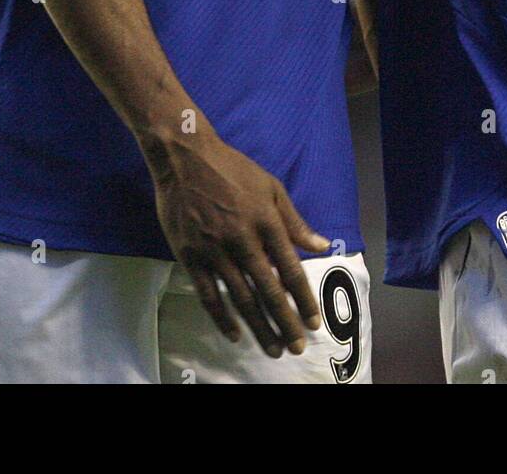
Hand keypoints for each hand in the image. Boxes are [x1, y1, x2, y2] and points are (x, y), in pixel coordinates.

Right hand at [146, 129, 329, 357]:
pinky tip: (235, 335)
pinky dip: (222, 318)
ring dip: (259, 327)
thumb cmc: (232, 168)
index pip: (290, 270)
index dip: (304, 299)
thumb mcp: (271, 186)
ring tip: (273, 349)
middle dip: (286, 322)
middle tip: (297, 347)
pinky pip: (209, 294)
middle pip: (269, 291)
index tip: (315, 322)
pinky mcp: (191, 256)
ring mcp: (215, 250)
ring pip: (241, 298)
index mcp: (266, 221)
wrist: (185, 157)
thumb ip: (295, 221)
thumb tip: (321, 245)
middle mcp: (243, 240)